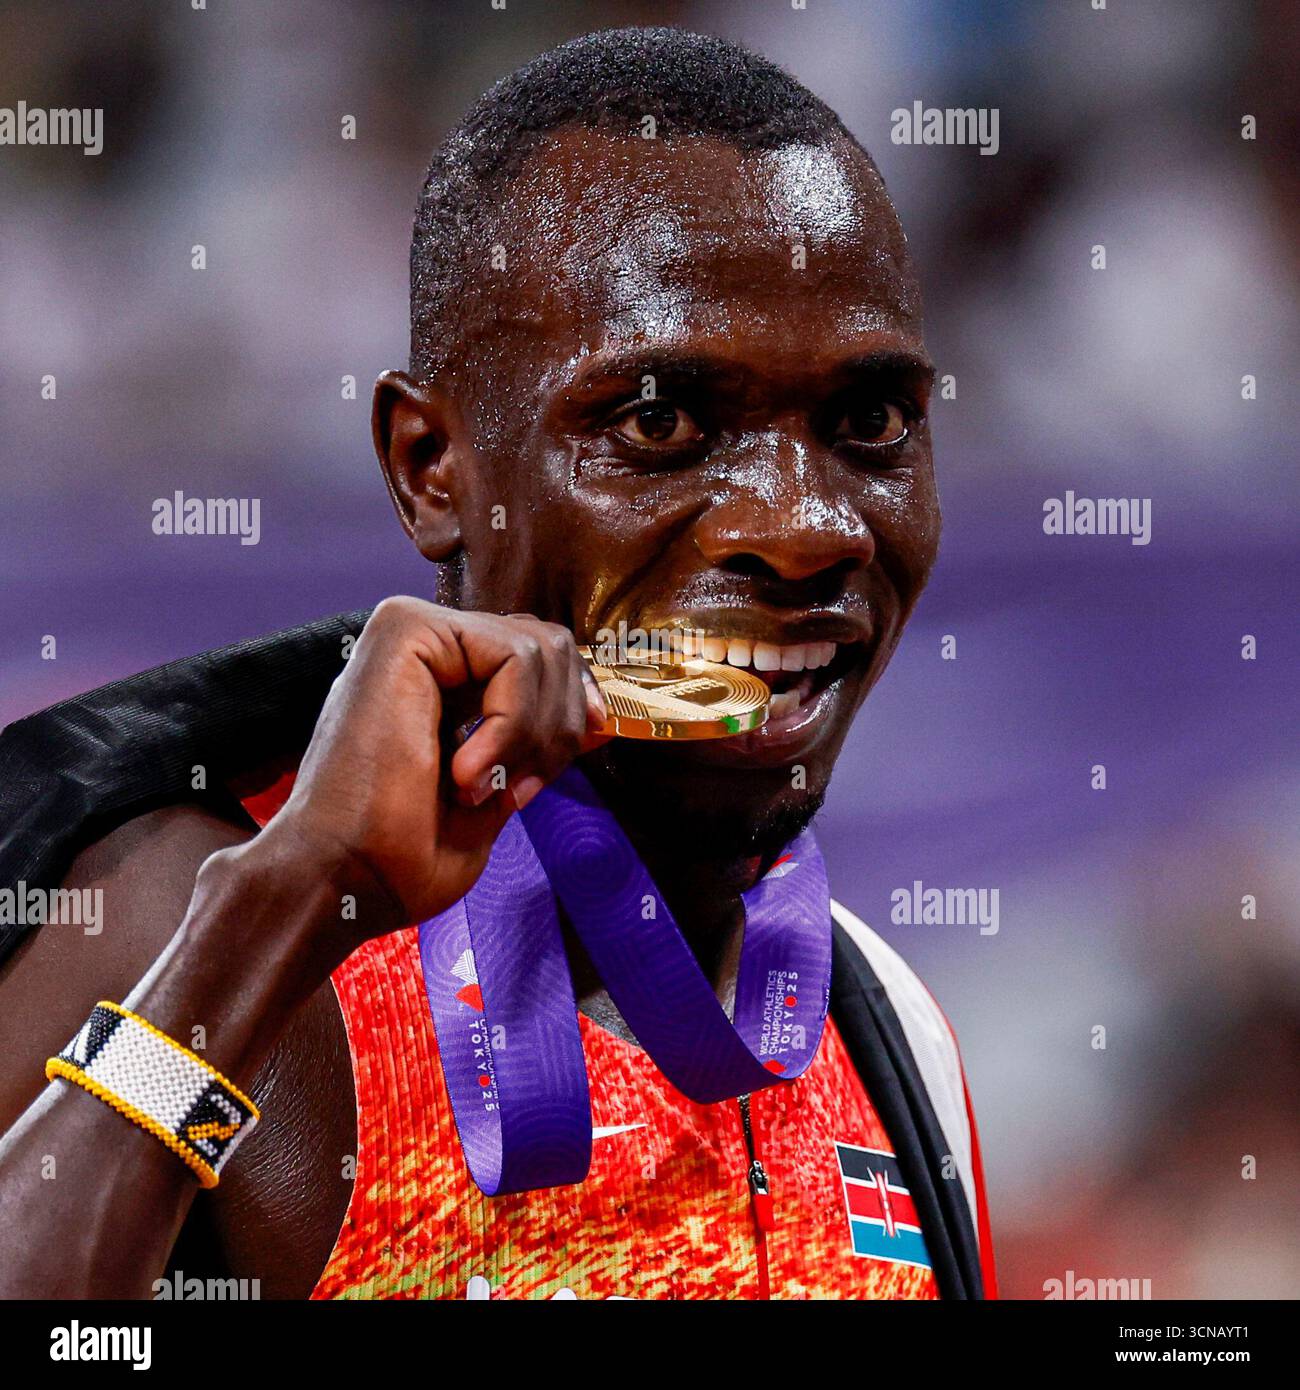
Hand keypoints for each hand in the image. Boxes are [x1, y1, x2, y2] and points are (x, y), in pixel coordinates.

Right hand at [264, 596, 607, 938]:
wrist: (341, 877)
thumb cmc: (402, 857)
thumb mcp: (495, 792)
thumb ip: (534, 744)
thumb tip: (594, 716)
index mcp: (444, 679)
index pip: (541, 660)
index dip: (571, 709)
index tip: (553, 771)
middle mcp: (429, 647)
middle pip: (552, 647)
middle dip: (558, 726)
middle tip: (516, 790)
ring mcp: (414, 630)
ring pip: (541, 649)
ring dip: (534, 735)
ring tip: (484, 787)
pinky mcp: (406, 628)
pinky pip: (514, 655)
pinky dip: (512, 723)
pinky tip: (466, 772)